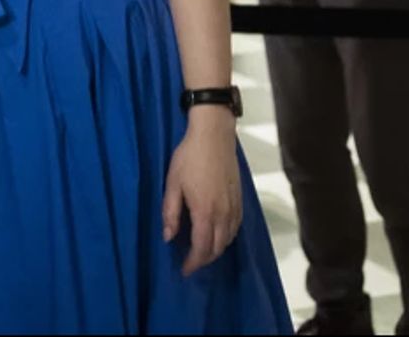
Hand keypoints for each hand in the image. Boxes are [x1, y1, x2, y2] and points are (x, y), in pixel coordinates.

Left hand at [162, 109, 242, 275]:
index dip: (193, 262)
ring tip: (202, 252)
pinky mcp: (240, 201)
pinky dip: (226, 238)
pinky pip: (235, 228)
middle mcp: (223, 214)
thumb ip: (170, 213)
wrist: (214, 137)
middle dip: (204, 260)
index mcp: (205, 212)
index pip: (201, 247)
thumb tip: (168, 237)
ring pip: (228, 240)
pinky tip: (217, 235)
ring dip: (216, 250)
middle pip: (217, 248)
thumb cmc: (189, 158)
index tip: (184, 270)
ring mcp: (234, 208)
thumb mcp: (172, 184)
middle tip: (191, 263)